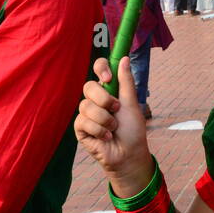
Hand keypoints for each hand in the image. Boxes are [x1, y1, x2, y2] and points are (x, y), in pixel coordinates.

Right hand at [76, 56, 152, 193]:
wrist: (129, 154)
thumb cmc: (133, 130)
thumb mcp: (132, 103)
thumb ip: (126, 82)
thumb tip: (124, 58)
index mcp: (109, 90)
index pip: (98, 69)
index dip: (100, 68)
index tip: (108, 78)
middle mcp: (96, 99)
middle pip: (89, 87)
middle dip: (104, 99)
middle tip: (116, 109)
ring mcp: (86, 114)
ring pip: (86, 105)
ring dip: (104, 119)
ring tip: (113, 128)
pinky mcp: (80, 128)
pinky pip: (82, 121)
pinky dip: (98, 130)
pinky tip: (105, 137)